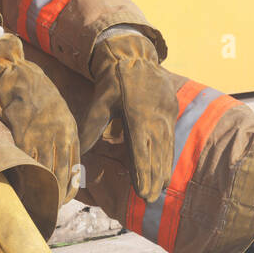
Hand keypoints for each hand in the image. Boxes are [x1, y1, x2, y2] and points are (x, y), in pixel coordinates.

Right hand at [0, 33, 80, 203]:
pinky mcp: (23, 131)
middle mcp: (59, 135)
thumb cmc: (40, 95)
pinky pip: (25, 159)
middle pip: (59, 174)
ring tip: (32, 204)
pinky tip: (19, 185)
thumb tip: (65, 164)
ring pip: (42, 170)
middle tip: (46, 210)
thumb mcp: (61, 116)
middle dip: (54, 195)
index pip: (74, 169)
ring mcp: (41, 133)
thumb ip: (64, 139)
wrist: (21, 74)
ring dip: (37, 189)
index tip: (61, 202)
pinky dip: (23, 174)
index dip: (68, 189)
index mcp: (71, 132)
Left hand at [78, 31, 178, 203]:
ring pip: (165, 146)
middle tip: (150, 198)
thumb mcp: (100, 100)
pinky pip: (170, 136)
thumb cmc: (113, 79)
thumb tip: (82, 149)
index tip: (142, 191)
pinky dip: (168, 154)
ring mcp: (166, 113)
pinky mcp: (171, 109)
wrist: (134, 54)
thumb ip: (93, 126)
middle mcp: (155, 116)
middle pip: (155, 153)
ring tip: (160, 188)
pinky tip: (166, 167)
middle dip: (153, 177)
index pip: (140, 150)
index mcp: (137, 114)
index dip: (142, 173)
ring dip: (163, 168)